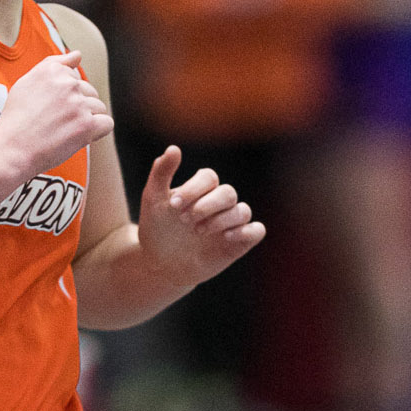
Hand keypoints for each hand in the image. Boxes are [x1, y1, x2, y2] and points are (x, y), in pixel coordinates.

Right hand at [0, 51, 113, 179]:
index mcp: (52, 70)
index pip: (75, 76)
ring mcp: (78, 104)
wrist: (11, 150)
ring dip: (87, 120)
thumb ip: (53, 64)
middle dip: (78, 106)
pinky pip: (106, 123)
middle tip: (56, 122)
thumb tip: (78, 54)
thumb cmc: (17, 119)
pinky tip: (80, 137)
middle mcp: (67, 83)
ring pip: (99, 108)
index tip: (50, 108)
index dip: (65, 95)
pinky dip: (97, 132)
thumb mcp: (26, 82)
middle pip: (89, 92)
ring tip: (64, 131)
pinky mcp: (86, 125)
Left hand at [136, 146, 264, 285]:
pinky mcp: (238, 243)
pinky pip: (256, 231)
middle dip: (207, 205)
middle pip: (227, 193)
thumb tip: (173, 148)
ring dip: (222, 220)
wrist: (159, 262)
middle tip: (184, 220)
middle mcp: (219, 203)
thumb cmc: (157, 227)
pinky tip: (225, 237)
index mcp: (202, 189)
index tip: (173, 206)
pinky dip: (246, 231)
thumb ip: (162, 172)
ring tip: (198, 231)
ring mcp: (230, 223)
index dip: (193, 189)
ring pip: (243, 211)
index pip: (209, 177)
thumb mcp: (153, 199)